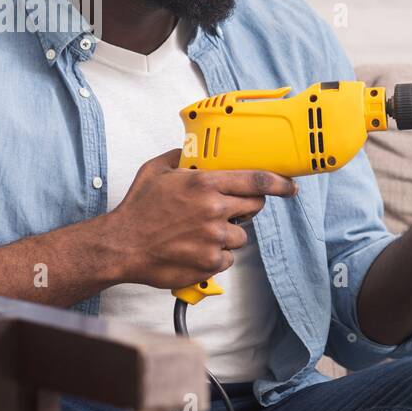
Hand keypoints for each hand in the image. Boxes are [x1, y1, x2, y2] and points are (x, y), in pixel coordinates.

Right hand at [101, 148, 296, 288]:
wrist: (121, 245)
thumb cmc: (137, 209)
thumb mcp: (156, 170)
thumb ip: (180, 156)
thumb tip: (192, 148)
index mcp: (205, 184)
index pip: (256, 180)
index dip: (279, 183)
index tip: (290, 186)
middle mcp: (214, 209)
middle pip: (254, 206)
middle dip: (247, 206)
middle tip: (228, 209)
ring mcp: (214, 238)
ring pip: (241, 235)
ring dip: (227, 234)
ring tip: (199, 233)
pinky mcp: (210, 262)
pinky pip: (228, 258)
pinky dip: (216, 255)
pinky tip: (195, 249)